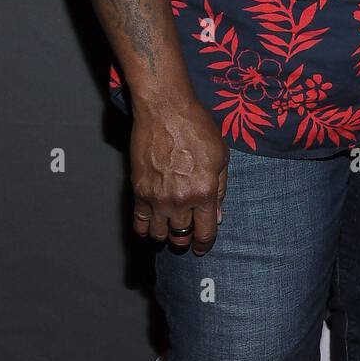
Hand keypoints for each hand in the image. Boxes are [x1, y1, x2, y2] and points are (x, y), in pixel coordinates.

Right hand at [130, 99, 228, 254]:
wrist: (165, 111)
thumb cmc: (197, 128)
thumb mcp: (221, 156)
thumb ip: (220, 188)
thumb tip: (216, 215)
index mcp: (204, 192)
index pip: (205, 232)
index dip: (204, 245)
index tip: (202, 248)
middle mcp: (180, 200)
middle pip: (181, 237)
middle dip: (186, 239)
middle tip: (187, 235)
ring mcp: (157, 198)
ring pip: (159, 234)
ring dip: (165, 235)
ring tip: (170, 228)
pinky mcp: (138, 191)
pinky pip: (139, 223)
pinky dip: (145, 229)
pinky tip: (150, 226)